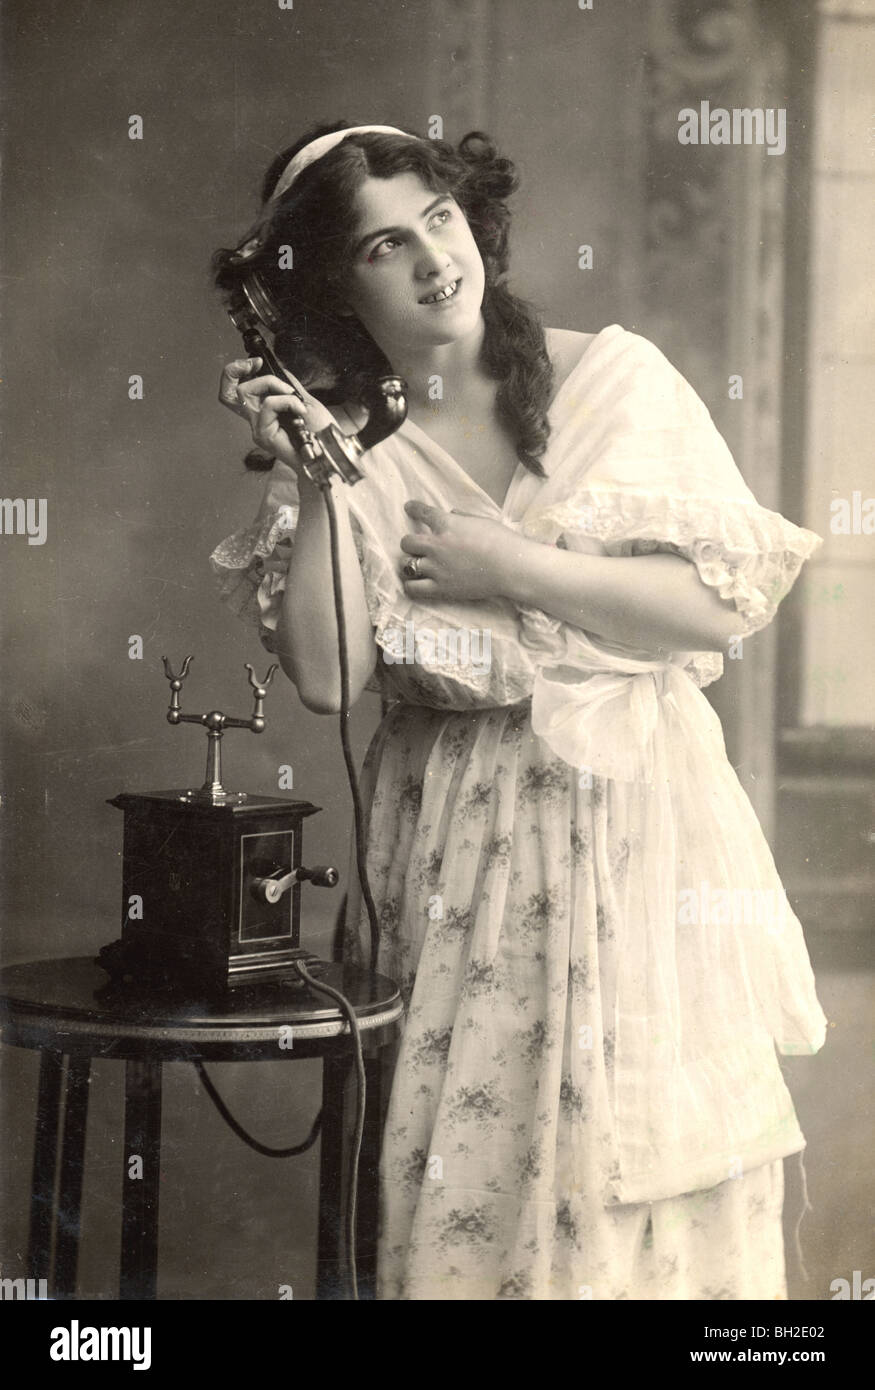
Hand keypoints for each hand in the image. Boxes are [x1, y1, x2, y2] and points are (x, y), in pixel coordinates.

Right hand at [217, 356, 338, 473]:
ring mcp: (258, 427)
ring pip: (246, 392)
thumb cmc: (320, 433)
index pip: (235, 392)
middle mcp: (257, 420)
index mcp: (265, 412)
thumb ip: (289, 386)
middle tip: (258, 365)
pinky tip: (300, 410)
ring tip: (293, 396)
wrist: (329, 454)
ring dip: (272, 383)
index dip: (234, 372)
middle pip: (234, 389)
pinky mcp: (263, 434)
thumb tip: (279, 369)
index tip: (254, 362)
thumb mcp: (305, 400)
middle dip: (240, 369)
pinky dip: (285, 401)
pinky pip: (268, 405)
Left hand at [399, 500, 517, 602]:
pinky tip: (414, 584)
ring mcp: (436, 568)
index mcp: (447, 524)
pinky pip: (413, 588)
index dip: (413, 508)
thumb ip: (462, 517)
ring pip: (406, 565)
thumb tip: (452, 514)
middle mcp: (436, 545)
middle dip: (410, 543)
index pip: (422, 512)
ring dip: (410, 564)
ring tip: (416, 566)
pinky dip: (410, 586)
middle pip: (407, 542)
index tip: (409, 507)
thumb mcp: (481, 521)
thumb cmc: (501, 540)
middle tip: (417, 547)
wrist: (510, 566)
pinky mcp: (440, 588)